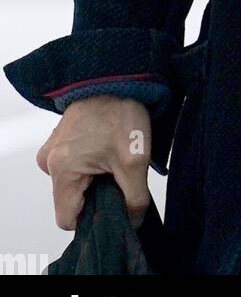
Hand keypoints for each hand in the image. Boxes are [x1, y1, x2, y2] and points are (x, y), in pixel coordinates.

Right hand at [36, 96, 152, 230]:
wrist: (118, 74)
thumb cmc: (121, 111)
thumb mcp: (135, 161)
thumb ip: (134, 200)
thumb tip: (132, 222)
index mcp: (60, 169)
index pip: (67, 218)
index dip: (92, 218)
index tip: (114, 204)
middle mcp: (49, 160)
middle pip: (71, 199)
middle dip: (96, 195)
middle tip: (120, 175)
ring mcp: (54, 147)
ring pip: (74, 182)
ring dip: (95, 178)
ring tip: (115, 157)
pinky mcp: (62, 138)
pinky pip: (74, 164)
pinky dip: (91, 163)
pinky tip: (108, 147)